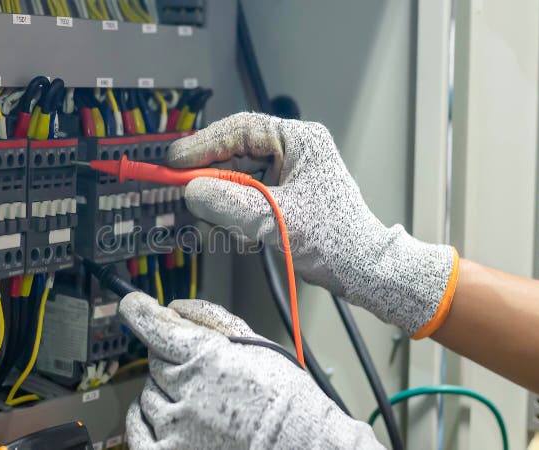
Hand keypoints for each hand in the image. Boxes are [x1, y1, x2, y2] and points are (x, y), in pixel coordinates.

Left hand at [119, 292, 382, 449]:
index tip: (134, 307)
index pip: (156, 327)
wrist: (302, 446)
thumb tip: (177, 307)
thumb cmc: (286, 400)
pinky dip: (141, 419)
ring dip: (163, 390)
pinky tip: (156, 414)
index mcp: (207, 358)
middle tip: (195, 369)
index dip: (141, 313)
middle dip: (170, 358)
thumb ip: (212, 320)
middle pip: (155, 361)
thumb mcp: (256, 345)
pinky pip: (137, 431)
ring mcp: (176, 428)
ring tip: (195, 398)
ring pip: (147, 394)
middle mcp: (187, 392)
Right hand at [167, 112, 458, 337]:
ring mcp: (290, 173)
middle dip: (211, 176)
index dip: (204, 144)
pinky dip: (235, 212)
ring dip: (223, 199)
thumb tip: (191, 190)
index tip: (176, 162)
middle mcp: (294, 150)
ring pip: (239, 176)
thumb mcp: (274, 217)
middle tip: (183, 190)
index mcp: (299, 140)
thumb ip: (228, 202)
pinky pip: (249, 195)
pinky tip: (237, 233)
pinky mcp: (286, 195)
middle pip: (237, 152)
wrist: (362, 269)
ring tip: (215, 222)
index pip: (241, 130)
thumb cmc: (333, 239)